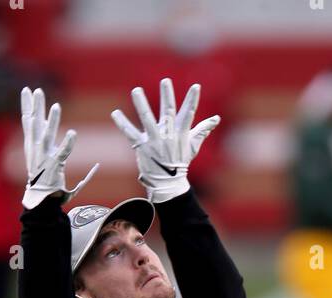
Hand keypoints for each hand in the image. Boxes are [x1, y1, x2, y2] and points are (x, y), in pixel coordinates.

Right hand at [20, 87, 98, 209]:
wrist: (42, 197)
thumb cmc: (43, 175)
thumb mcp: (41, 152)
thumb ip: (45, 135)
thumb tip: (48, 120)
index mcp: (32, 144)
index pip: (28, 120)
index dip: (27, 105)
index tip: (26, 90)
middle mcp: (36, 149)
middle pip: (35, 124)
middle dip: (36, 107)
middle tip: (36, 90)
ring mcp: (44, 157)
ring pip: (47, 135)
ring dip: (52, 121)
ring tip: (56, 106)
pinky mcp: (55, 166)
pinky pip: (63, 153)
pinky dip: (68, 144)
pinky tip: (73, 133)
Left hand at [111, 77, 219, 203]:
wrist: (168, 183)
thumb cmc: (180, 161)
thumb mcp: (193, 145)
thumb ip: (203, 129)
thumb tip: (217, 119)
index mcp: (181, 132)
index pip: (189, 113)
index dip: (192, 100)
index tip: (196, 86)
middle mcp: (168, 134)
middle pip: (168, 112)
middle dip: (167, 96)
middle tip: (165, 80)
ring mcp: (154, 140)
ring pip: (147, 119)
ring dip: (141, 104)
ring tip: (136, 90)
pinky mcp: (142, 146)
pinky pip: (131, 133)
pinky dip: (122, 123)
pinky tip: (115, 112)